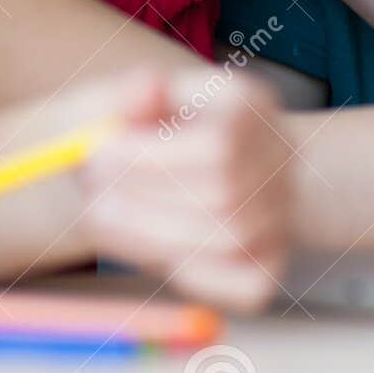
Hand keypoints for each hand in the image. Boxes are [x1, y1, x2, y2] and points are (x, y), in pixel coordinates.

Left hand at [76, 68, 292, 311]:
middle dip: (145, 197)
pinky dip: (187, 270)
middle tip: (93, 188)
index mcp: (250, 104)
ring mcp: (280, 215)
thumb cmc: (160, 128)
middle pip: (223, 195)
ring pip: (228, 240)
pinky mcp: (269, 267)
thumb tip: (145, 89)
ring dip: (154, 234)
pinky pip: (237, 284)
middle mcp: (278, 158)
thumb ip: (135, 91)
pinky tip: (146, 243)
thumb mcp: (140, 97)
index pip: (218, 143)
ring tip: (106, 214)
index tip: (97, 153)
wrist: (200, 168)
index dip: (153, 156)